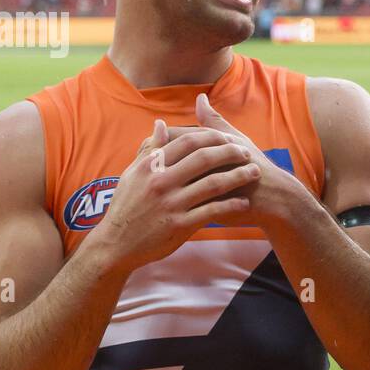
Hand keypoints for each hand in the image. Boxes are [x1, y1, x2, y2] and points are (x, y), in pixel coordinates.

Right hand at [92, 119, 259, 270]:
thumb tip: (161, 124)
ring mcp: (171, 203)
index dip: (213, 137)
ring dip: (239, 176)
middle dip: (231, 152)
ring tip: (254, 173)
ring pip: (213, 184)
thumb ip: (149, 149)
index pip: (188, 141)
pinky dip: (231, 205)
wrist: (115, 245)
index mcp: (151, 165)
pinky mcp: (180, 225)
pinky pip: (212, 211)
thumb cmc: (126, 206)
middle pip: (205, 158)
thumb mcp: (132, 173)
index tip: (228, 137)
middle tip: (247, 152)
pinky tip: (244, 202)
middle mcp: (162, 181)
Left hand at [163, 93, 308, 228]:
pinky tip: (165, 202)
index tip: (150, 150)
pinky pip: (180, 203)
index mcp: (206, 142)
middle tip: (147, 171)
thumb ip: (213, 121)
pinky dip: (171, 202)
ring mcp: (202, 183)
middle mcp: (202, 161)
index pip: (170, 136)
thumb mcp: (234, 140)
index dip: (156, 142)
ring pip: (169, 181)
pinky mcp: (205, 204)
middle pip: (164, 158)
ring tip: (153, 187)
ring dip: (159, 185)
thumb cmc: (252, 166)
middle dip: (152, 163)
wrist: (272, 198)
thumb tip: (200, 97)